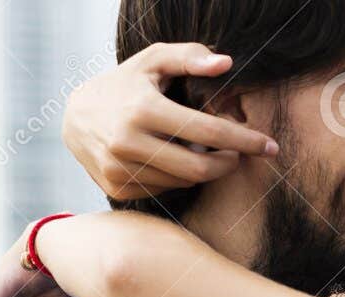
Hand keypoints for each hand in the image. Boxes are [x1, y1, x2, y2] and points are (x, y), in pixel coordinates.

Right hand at [64, 42, 278, 201]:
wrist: (74, 116)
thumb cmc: (125, 84)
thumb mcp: (153, 61)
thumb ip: (189, 57)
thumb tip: (225, 63)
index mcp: (142, 108)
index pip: (207, 132)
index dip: (244, 141)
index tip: (270, 146)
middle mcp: (128, 142)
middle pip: (200, 169)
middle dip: (229, 163)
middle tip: (238, 154)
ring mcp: (120, 169)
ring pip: (184, 182)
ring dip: (202, 169)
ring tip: (198, 150)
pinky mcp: (117, 188)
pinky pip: (165, 190)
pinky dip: (178, 178)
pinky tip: (172, 160)